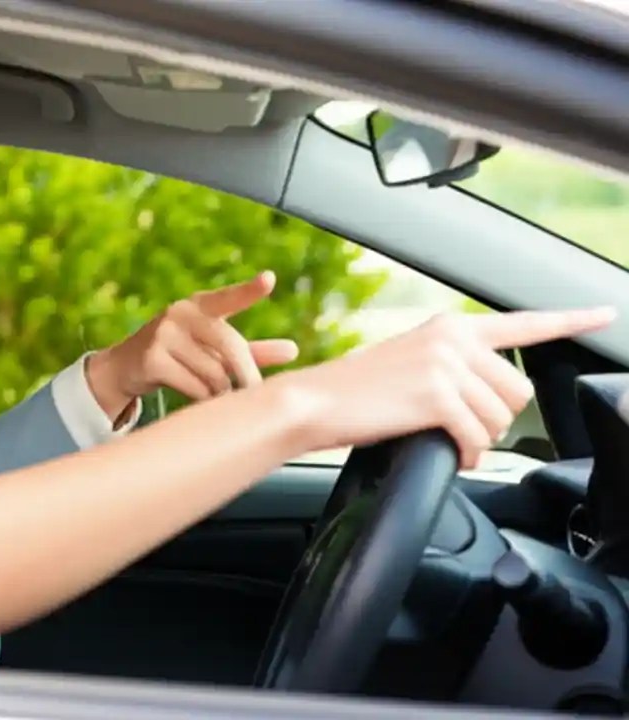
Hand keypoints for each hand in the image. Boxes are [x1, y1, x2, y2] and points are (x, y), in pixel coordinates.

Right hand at [85, 271, 299, 419]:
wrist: (126, 367)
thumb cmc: (181, 355)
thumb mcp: (214, 349)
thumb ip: (252, 350)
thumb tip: (293, 350)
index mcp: (201, 305)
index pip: (229, 298)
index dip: (249, 290)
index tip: (269, 280)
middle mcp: (181, 312)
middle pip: (230, 346)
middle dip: (247, 374)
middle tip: (254, 394)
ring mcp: (163, 334)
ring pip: (214, 373)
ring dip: (221, 392)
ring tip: (211, 392)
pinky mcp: (152, 358)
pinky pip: (195, 387)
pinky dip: (202, 399)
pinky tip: (193, 397)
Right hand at [280, 307, 616, 467]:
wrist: (313, 402)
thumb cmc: (354, 391)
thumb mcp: (409, 363)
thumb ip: (453, 366)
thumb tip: (490, 398)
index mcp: (449, 327)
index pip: (522, 323)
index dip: (570, 319)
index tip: (603, 314)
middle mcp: (451, 340)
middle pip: (516, 391)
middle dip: (494, 417)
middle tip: (457, 425)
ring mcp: (445, 366)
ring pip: (499, 418)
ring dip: (478, 437)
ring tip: (444, 436)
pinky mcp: (436, 396)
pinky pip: (477, 437)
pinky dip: (468, 454)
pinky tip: (451, 452)